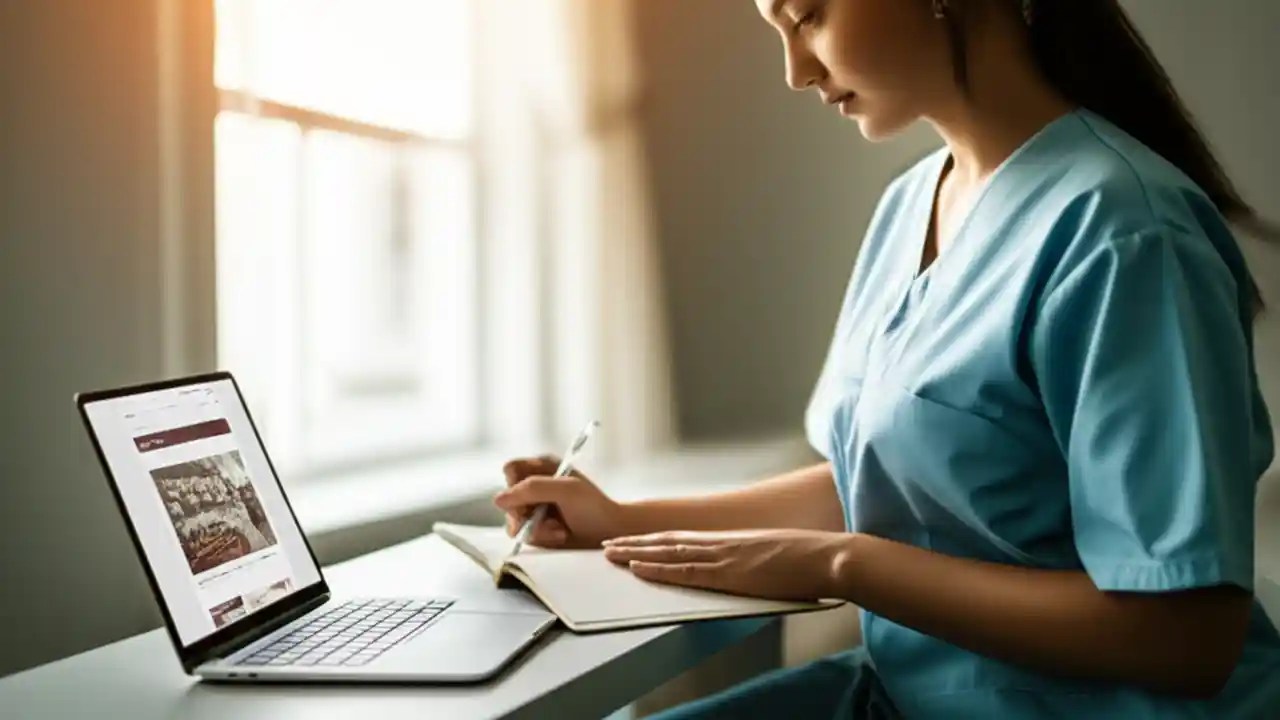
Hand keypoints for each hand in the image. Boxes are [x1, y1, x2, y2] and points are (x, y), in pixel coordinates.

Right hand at [494, 455, 624, 548]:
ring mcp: (534, 508)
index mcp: (542, 467)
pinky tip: (560, 536)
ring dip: (535, 529)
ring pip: (512, 519)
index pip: (511, 469)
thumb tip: (498, 499)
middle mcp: (535, 486)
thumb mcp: (566, 490)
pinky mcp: (536, 529)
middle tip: (547, 519)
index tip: (531, 496)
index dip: (515, 484)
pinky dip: (540, 538)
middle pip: (508, 497)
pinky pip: (522, 535)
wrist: (610, 533)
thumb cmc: (593, 506)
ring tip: (559, 531)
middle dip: (526, 513)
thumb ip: (533, 489)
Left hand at [601, 529, 850, 600]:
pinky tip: (638, 569)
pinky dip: (658, 569)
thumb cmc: (811, 561)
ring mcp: (725, 556)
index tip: (634, 542)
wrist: (830, 557)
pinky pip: (685, 571)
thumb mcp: (775, 558)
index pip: (685, 539)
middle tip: (608, 547)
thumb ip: (755, 562)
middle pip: (669, 541)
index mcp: (733, 541)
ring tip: (611, 554)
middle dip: (636, 545)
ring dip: (637, 553)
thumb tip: (748, 571)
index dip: (656, 540)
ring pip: (670, 553)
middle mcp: (723, 543)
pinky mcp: (730, 573)